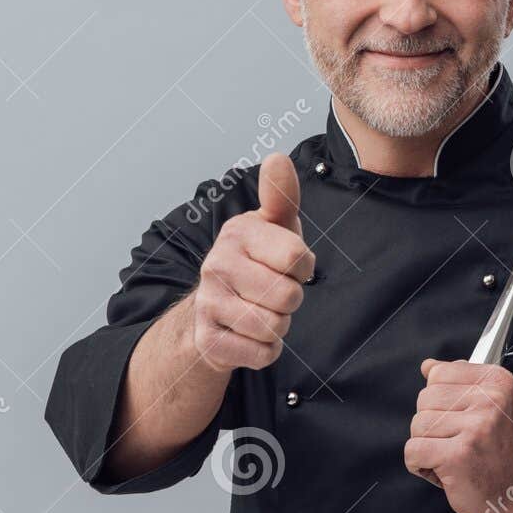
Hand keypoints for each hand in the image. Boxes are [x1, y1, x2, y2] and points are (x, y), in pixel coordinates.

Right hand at [191, 152, 314, 372]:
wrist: (213, 310)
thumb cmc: (256, 262)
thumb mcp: (274, 227)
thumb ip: (281, 196)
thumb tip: (277, 159)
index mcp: (238, 233)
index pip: (297, 257)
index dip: (304, 267)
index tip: (291, 265)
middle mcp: (216, 265)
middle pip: (287, 297)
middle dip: (290, 300)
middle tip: (274, 291)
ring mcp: (209, 304)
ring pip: (274, 327)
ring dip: (279, 325)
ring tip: (263, 311)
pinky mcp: (208, 341)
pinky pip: (262, 353)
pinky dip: (266, 349)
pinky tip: (251, 334)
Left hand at [404, 358, 512, 512]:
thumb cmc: (496, 453)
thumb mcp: (487, 407)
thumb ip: (457, 382)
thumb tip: (428, 366)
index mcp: (497, 381)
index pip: (438, 373)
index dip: (441, 401)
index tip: (463, 419)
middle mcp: (490, 400)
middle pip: (424, 398)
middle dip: (432, 425)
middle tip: (459, 442)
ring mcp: (475, 427)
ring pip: (417, 425)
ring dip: (427, 446)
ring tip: (453, 456)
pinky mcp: (458, 454)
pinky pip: (413, 450)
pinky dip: (419, 465)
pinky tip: (443, 469)